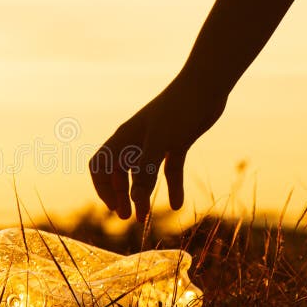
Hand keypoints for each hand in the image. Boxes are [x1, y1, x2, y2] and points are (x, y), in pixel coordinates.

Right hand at [89, 74, 227, 220]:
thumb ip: (146, 172)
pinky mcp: (176, 144)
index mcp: (124, 138)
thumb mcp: (160, 142)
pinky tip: (177, 204)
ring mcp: (156, 143)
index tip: (114, 206)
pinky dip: (171, 186)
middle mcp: (136, 141)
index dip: (102, 187)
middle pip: (119, 174)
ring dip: (142, 196)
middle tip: (130, 217)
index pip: (100, 166)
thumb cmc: (179, 110)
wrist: (206, 87)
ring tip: (146, 219)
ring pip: (142, 175)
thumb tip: (135, 200)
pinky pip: (169, 170)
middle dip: (121, 196)